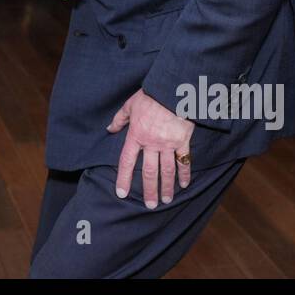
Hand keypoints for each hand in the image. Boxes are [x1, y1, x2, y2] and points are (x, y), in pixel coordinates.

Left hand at [107, 89, 194, 207]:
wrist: (173, 89)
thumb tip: (110, 128)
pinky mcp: (183, 141)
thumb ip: (120, 118)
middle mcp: (151, 143)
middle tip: (149, 205)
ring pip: (167, 170)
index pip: (127, 161)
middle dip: (149, 190)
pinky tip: (184, 185)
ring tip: (165, 200)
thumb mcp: (130, 104)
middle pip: (149, 171)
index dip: (123, 178)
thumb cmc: (151, 95)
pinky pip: (184, 160)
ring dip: (166, 187)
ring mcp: (168, 144)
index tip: (121, 193)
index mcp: (136, 135)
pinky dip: (185, 173)